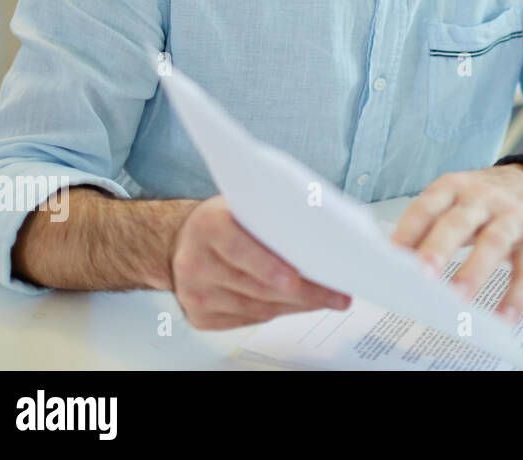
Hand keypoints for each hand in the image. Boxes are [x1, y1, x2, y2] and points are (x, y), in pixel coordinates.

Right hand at [169, 195, 350, 329]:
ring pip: (257, 307)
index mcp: (208, 225)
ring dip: (296, 305)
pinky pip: (249, 319)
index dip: (268, 266)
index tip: (295, 279)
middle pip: (255, 285)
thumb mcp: (245, 204)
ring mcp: (196, 293)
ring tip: (327, 299)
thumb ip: (273, 214)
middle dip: (303, 292)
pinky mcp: (200, 317)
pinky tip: (298, 304)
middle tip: (337, 295)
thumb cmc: (226, 219)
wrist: (186, 241)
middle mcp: (196, 261)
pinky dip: (279, 312)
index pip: (238, 248)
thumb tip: (320, 234)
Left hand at [390, 165, 522, 320]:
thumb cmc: (486, 202)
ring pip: (493, 243)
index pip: (426, 208)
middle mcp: (483, 198)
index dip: (407, 232)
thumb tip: (395, 268)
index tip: (389, 259)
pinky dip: (517, 295)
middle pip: (458, 222)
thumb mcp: (456, 202)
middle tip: (422, 276)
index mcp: (454, 188)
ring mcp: (513, 216)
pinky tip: (503, 318)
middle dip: (439, 248)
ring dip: (474, 271)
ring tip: (458, 301)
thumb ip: (429, 227)